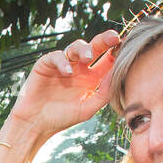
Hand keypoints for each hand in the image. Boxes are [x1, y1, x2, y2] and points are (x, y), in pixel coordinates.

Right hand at [0, 30, 121, 146]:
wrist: (36, 124)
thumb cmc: (61, 119)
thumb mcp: (87, 109)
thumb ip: (103, 94)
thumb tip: (116, 74)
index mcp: (92, 78)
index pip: (107, 60)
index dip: (116, 52)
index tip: (126, 47)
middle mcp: (79, 69)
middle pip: (94, 48)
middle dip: (104, 40)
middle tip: (113, 38)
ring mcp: (63, 65)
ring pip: (76, 47)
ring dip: (83, 49)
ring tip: (87, 58)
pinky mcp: (46, 65)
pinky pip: (56, 56)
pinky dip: (62, 61)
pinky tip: (66, 72)